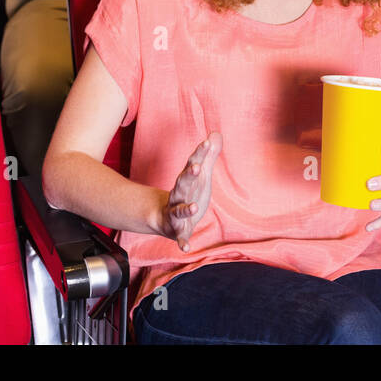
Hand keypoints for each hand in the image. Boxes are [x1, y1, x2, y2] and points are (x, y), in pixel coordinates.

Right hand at [163, 132, 221, 251]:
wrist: (165, 219)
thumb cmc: (187, 195)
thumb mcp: (200, 176)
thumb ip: (208, 156)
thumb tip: (216, 133)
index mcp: (186, 182)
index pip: (192, 164)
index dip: (199, 153)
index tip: (207, 142)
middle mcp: (179, 196)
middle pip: (183, 184)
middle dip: (189, 176)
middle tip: (197, 167)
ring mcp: (176, 214)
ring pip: (179, 210)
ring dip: (186, 208)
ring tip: (195, 206)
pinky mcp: (178, 231)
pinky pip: (180, 237)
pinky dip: (182, 242)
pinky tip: (186, 247)